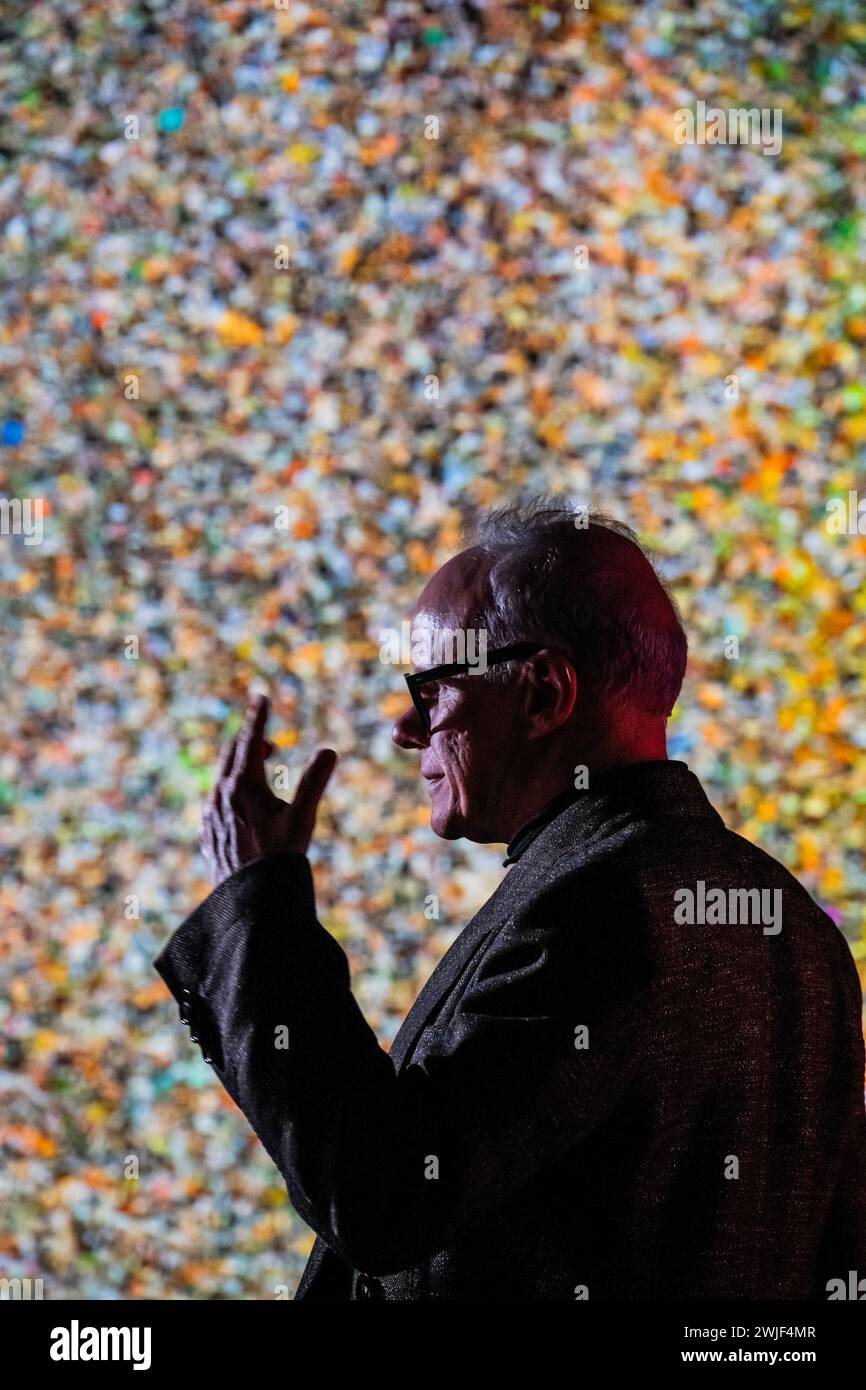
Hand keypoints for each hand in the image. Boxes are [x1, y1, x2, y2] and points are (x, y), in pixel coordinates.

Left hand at [201, 694, 336, 886]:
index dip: (257, 718)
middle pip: (231, 755)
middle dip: (249, 741)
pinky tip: (242, 804)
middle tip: (267, 740)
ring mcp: (211, 816)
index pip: (250, 741)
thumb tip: (329, 751)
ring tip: (260, 770)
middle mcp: (221, 796)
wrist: (251, 899)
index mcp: (244, 786)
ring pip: (221, 778)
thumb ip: (314, 782)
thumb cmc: (280, 858)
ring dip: (240, 767)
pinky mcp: (208, 833)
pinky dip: (231, 790)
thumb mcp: (302, 818)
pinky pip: (217, 801)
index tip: (261, 697)